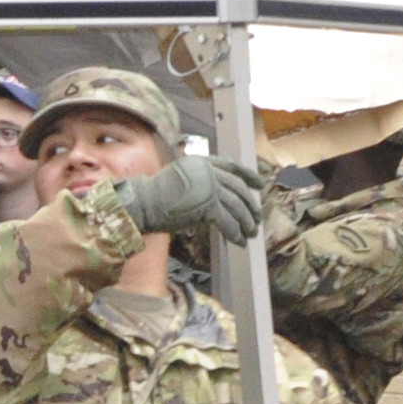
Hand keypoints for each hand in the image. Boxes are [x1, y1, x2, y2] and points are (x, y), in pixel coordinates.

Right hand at [111, 153, 265, 245]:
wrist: (142, 203)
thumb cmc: (155, 196)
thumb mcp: (180, 179)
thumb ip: (199, 181)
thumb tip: (219, 198)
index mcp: (201, 162)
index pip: (231, 166)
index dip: (248, 175)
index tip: (259, 184)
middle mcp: (208, 171)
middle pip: (238, 188)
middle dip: (250, 205)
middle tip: (257, 217)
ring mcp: (209, 187)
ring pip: (236, 205)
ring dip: (246, 221)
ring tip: (251, 232)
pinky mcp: (208, 205)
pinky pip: (228, 221)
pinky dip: (235, 232)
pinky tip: (239, 241)